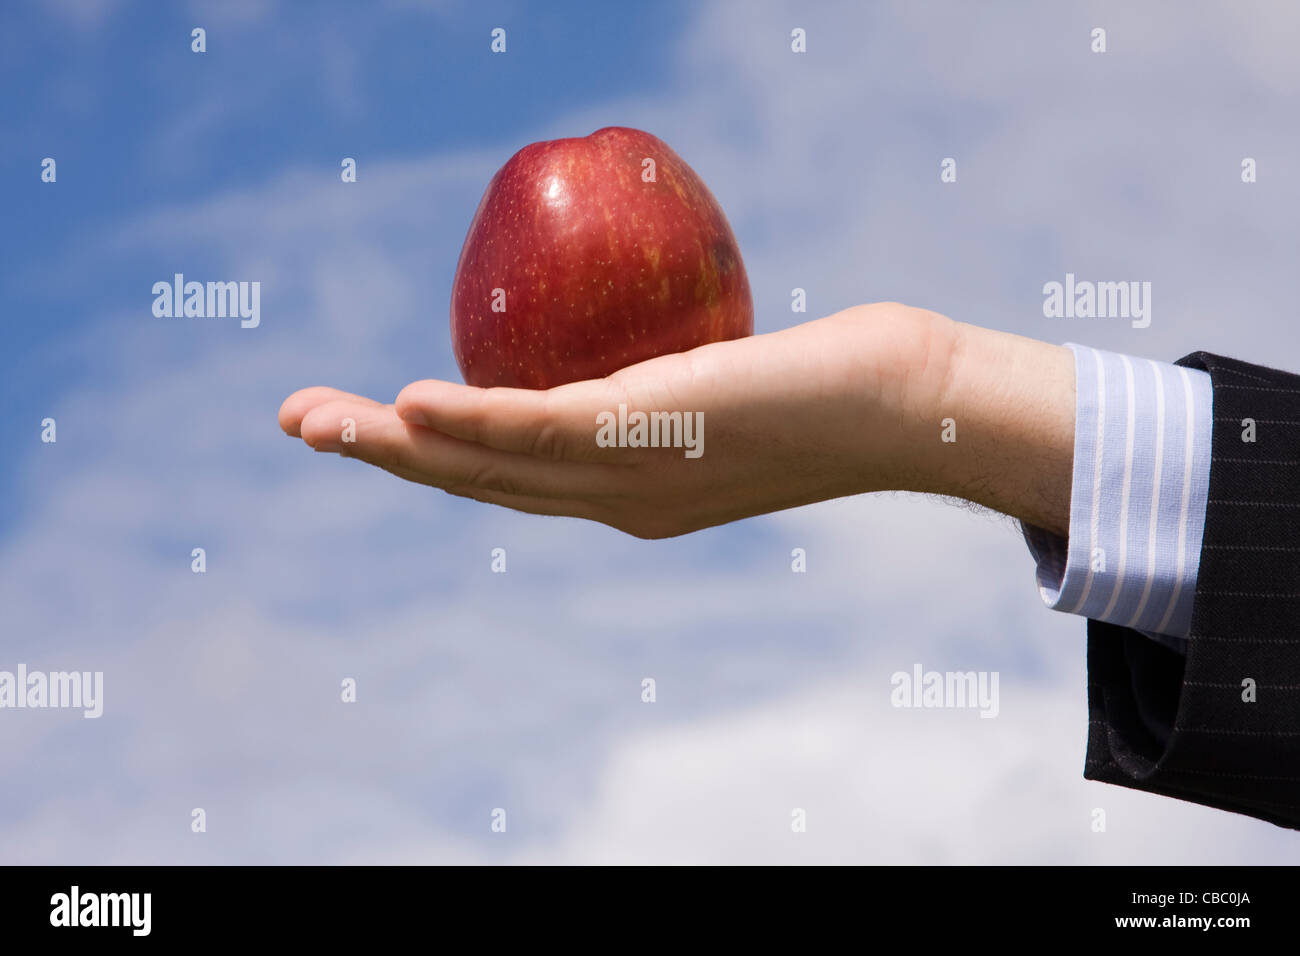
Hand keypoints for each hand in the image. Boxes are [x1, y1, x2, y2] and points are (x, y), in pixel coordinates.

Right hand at [278, 303, 1074, 538]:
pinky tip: (408, 403)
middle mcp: (620, 503)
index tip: (374, 424)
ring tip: (315, 420)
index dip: (436, 458)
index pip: (513, 479)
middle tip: (300, 423)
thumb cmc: (825, 382)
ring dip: (395, 448)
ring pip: (493, 468)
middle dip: (383, 462)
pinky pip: (545, 433)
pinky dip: (472, 421)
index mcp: (628, 495)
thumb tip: (643, 327)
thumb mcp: (728, 385)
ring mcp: (634, 479)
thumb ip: (670, 376)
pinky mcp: (656, 437)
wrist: (903, 411)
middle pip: (480, 485)